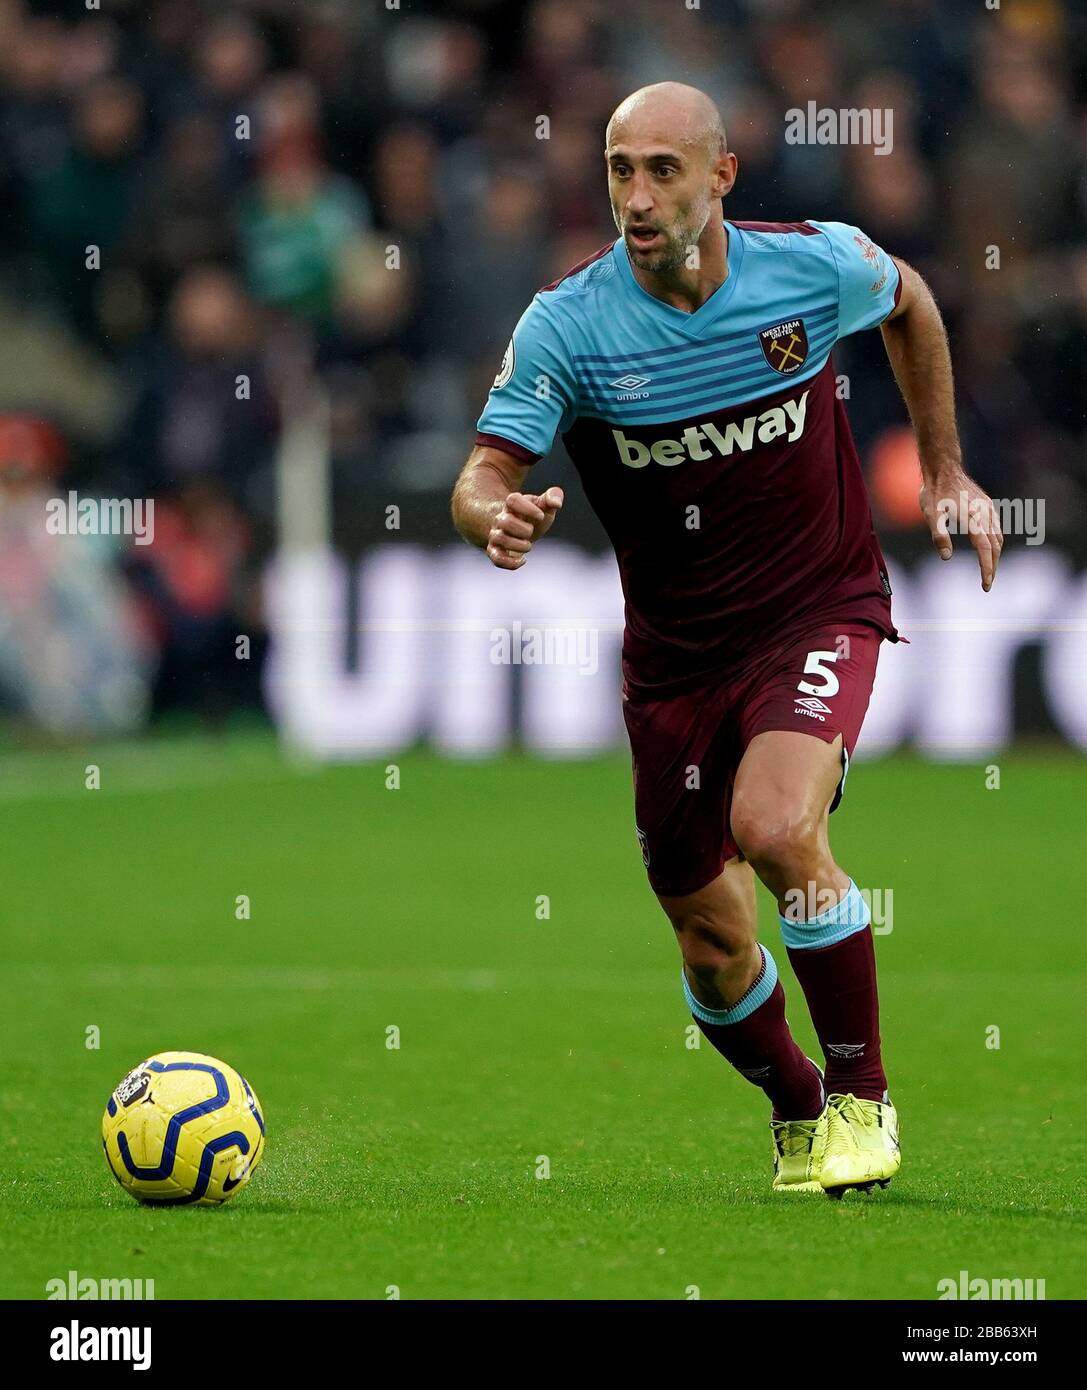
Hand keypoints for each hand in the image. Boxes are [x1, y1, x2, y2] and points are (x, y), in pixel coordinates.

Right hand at [486, 487, 563, 569]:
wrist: (519, 530)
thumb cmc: (533, 516)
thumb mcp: (544, 505)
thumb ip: (553, 496)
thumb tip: (557, 503)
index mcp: (512, 505)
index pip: (512, 500)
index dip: (527, 508)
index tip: (540, 516)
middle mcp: (501, 519)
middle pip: (505, 521)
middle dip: (524, 530)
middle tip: (532, 530)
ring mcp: (496, 535)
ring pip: (499, 539)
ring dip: (519, 545)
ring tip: (528, 545)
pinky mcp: (495, 551)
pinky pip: (497, 559)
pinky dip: (510, 563)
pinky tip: (523, 560)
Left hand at [919, 469, 1002, 591]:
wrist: (944, 469)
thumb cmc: (934, 493)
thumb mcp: (931, 515)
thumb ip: (939, 536)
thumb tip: (947, 557)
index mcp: (972, 518)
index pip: (985, 548)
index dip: (987, 568)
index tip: (986, 584)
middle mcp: (984, 514)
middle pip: (995, 546)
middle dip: (992, 567)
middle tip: (987, 584)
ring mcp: (988, 509)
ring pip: (998, 537)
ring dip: (995, 556)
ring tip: (989, 571)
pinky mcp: (987, 505)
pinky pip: (997, 527)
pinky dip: (997, 542)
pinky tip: (991, 549)